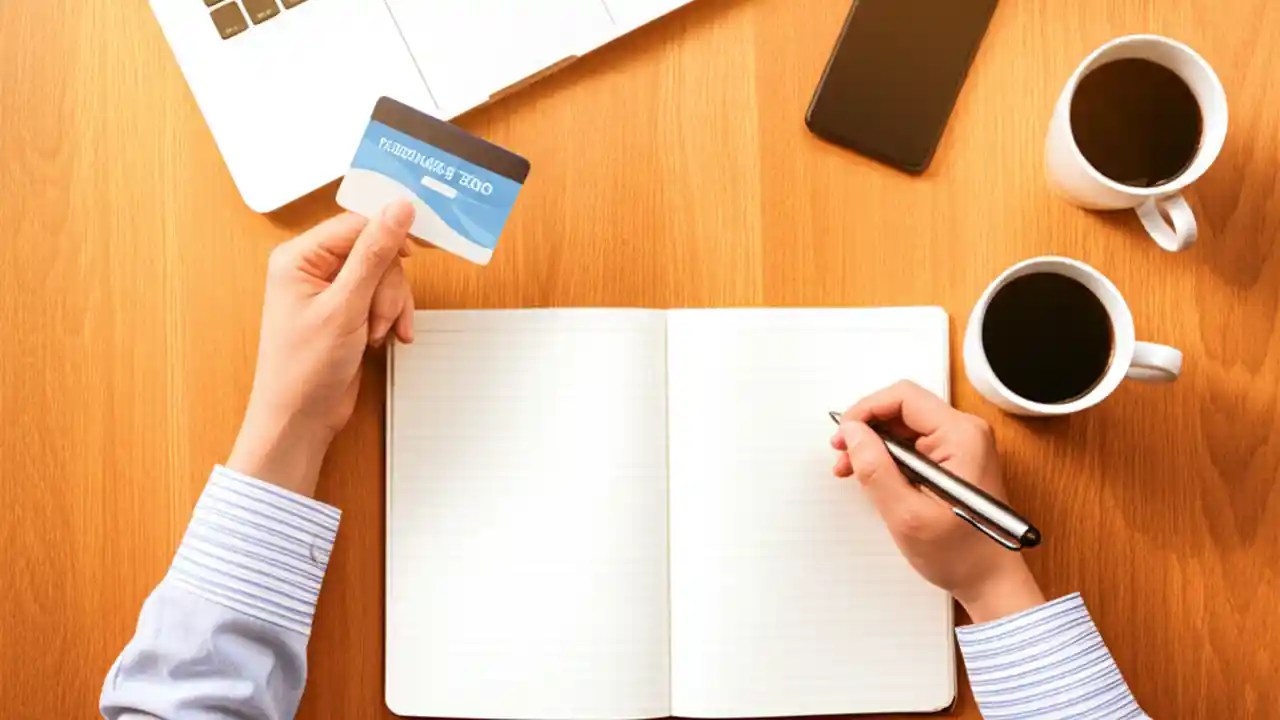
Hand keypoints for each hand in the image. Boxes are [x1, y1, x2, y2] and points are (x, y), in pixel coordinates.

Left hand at [227, 201, 416, 496]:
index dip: (388, 237)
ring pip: (385, 276)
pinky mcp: (348, 310)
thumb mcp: (345, 306)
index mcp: (299, 256)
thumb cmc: (304, 368)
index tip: (413, 254)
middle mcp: (313, 268)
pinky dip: (390, 316)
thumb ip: (374, 253)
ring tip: (377, 334)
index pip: (356, 224)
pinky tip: (388, 337)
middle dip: (387, 287)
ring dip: (390, 306)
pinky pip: (383, 297)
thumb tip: (398, 209)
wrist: (300, 418)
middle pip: (375, 251)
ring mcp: (332, 290)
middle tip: (378, 318)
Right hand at [831, 381, 1044, 622]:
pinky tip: (873, 475)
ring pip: (904, 426)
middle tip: (843, 455)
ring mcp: (962, 445)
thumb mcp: (907, 514)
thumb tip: (852, 433)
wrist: (990, 581)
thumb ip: (876, 469)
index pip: (903, 398)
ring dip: (874, 445)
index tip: (844, 434)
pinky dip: (889, 457)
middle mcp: (965, 433)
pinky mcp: (955, 459)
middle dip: (867, 429)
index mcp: (962, 437)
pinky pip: (914, 444)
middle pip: (902, 409)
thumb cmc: (963, 555)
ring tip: (852, 469)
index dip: (866, 411)